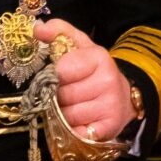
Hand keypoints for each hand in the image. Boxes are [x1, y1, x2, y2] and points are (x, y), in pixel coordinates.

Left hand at [36, 19, 135, 140]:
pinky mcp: (109, 129)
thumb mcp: (79, 45)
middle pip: (62, 95)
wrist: (123, 97)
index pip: (62, 70)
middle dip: (57, 97)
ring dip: (63, 115)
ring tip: (73, 107)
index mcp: (99, 58)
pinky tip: (79, 123)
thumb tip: (38, 28)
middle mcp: (108, 81)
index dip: (55, 76)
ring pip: (66, 116)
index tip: (61, 76)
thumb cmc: (93, 71)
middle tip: (66, 94)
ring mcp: (110, 106)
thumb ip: (58, 32)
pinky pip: (76, 133)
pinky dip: (72, 131)